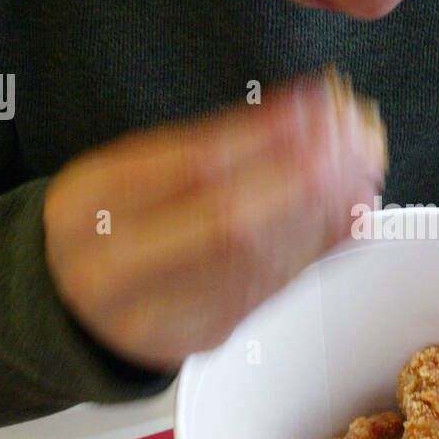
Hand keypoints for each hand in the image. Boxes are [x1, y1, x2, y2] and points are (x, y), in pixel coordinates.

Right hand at [43, 75, 385, 370]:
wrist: (76, 304)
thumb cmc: (109, 222)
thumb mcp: (126, 169)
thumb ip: (209, 145)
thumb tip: (301, 113)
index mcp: (87, 207)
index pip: (186, 166)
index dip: (260, 134)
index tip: (311, 103)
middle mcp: (115, 267)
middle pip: (227, 221)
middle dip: (302, 176)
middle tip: (349, 141)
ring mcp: (161, 312)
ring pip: (257, 261)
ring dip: (322, 210)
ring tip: (362, 169)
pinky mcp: (204, 335)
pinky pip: (269, 288)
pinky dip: (317, 245)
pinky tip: (349, 215)